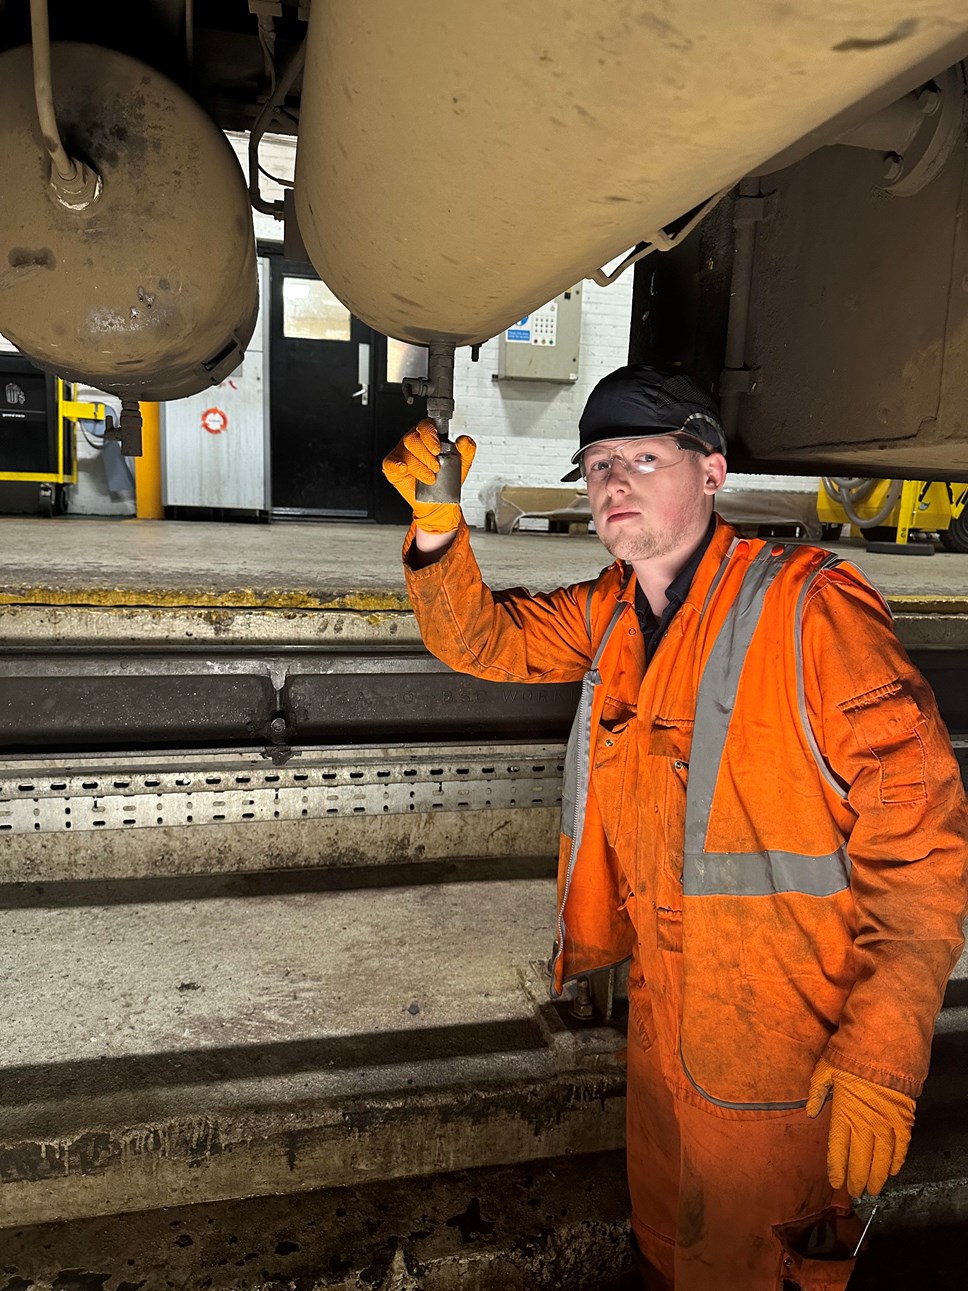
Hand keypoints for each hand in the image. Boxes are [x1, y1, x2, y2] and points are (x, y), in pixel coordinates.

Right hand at [381, 419, 476, 532]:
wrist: (437, 501)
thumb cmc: (447, 479)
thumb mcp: (462, 464)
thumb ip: (467, 449)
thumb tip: (463, 441)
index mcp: (429, 436)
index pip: (426, 426)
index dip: (430, 436)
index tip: (437, 449)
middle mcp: (414, 442)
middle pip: (413, 438)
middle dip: (425, 454)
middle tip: (436, 467)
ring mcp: (402, 453)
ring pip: (405, 451)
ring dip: (418, 466)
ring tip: (429, 477)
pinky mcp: (393, 467)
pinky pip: (390, 462)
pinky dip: (396, 465)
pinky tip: (404, 469)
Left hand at [806, 1056, 914, 1196]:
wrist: (883, 1046)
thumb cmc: (851, 1055)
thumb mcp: (825, 1068)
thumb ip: (816, 1092)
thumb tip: (809, 1112)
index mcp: (843, 1114)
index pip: (838, 1150)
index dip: (837, 1169)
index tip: (836, 1183)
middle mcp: (865, 1124)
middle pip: (860, 1160)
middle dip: (857, 1178)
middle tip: (856, 1192)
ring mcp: (886, 1123)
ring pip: (881, 1158)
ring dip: (877, 1176)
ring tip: (873, 1189)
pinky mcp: (904, 1118)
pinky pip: (902, 1145)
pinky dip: (897, 1159)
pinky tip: (892, 1170)